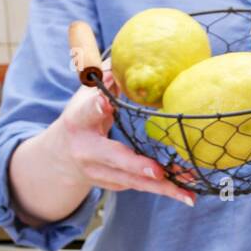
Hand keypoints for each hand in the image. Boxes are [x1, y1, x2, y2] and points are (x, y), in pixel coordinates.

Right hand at [49, 71, 195, 204]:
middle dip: (137, 166)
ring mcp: (100, 172)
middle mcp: (87, 151)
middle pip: (115, 158)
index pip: (86, 112)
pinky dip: (165, 190)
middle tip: (158, 171)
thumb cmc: (83, 118)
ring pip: (134, 181)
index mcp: (79, 121)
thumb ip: (105, 80)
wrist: (62, 157)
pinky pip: (142, 187)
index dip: (95, 106)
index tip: (105, 101)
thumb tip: (126, 58)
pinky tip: (187, 193)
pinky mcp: (115, 185)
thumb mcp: (86, 97)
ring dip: (163, 187)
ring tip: (188, 193)